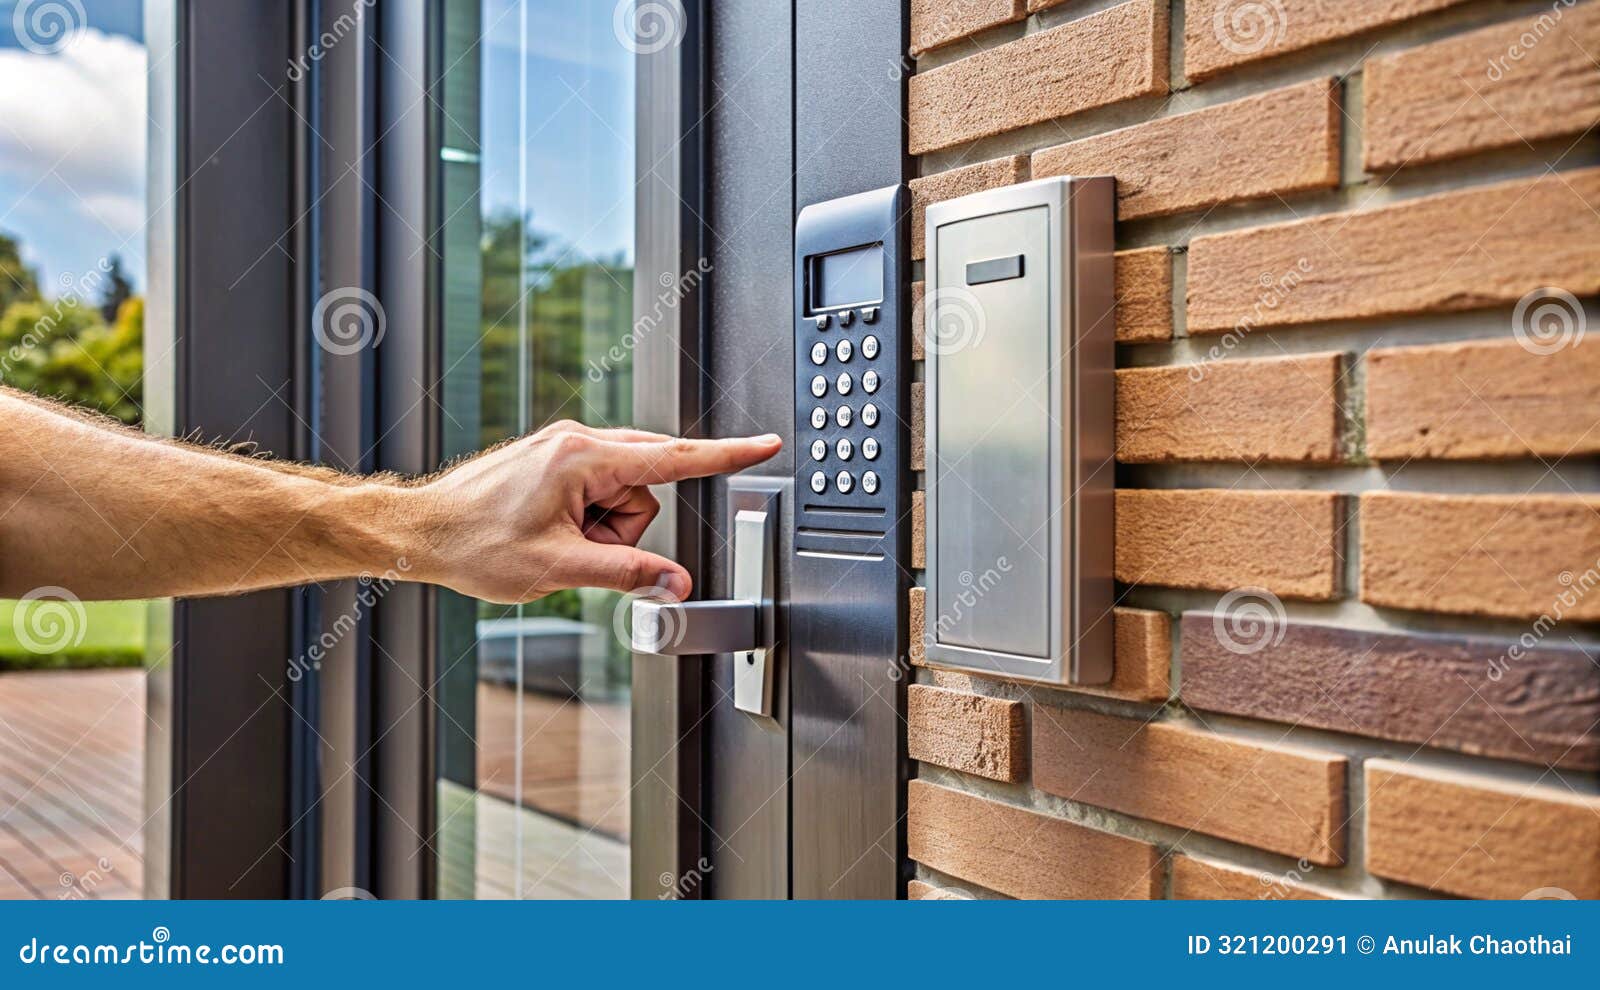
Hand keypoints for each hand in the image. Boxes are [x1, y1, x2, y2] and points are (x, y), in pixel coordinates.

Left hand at [413, 421, 781, 603]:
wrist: (418, 532)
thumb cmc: (474, 544)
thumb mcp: (559, 569)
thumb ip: (628, 574)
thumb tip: (675, 584)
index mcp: (583, 459)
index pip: (674, 458)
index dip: (726, 455)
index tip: (764, 445)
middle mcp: (576, 442)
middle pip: (646, 486)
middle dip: (626, 528)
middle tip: (582, 553)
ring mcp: (563, 448)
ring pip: (623, 494)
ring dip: (602, 529)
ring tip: (555, 545)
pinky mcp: (553, 460)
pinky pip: (598, 490)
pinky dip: (588, 520)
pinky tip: (551, 534)